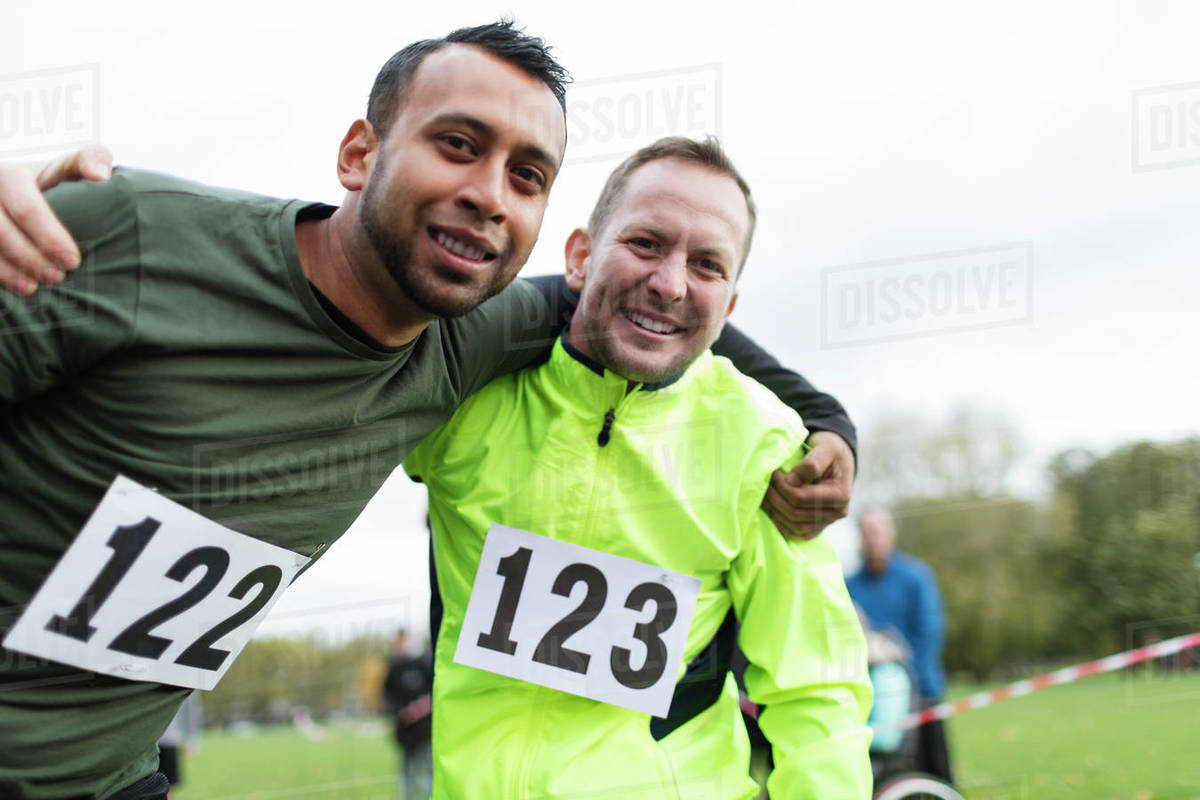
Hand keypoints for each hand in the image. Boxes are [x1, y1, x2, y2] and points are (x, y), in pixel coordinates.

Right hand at [0, 146, 111, 295]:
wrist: (11, 191)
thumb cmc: (47, 183)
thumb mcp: (65, 167)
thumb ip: (89, 159)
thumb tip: (101, 176)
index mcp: (10, 176)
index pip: (27, 209)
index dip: (50, 237)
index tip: (73, 260)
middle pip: (1, 230)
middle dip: (30, 257)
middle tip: (58, 277)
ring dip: (8, 270)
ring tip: (34, 287)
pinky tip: (15, 287)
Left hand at [762, 430, 854, 539]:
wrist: (836, 459)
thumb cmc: (831, 451)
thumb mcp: (826, 448)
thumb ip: (812, 463)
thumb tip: (791, 481)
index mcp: (841, 495)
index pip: (802, 498)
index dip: (783, 487)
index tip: (774, 473)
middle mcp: (837, 513)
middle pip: (796, 514)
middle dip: (775, 499)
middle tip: (765, 484)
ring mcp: (827, 522)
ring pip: (794, 526)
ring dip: (775, 512)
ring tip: (765, 495)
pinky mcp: (817, 527)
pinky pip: (796, 534)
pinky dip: (780, 524)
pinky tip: (771, 510)